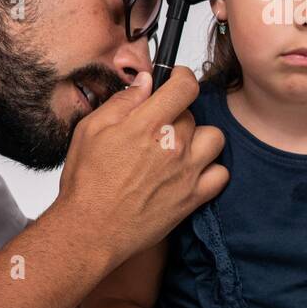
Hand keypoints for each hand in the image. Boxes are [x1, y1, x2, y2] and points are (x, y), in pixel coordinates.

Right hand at [57, 67, 226, 268]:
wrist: (90, 229)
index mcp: (147, 124)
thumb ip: (122, 102)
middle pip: (193, 113)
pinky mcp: (192, 198)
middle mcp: (173, 146)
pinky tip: (189, 171)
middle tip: (156, 127)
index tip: (174, 80)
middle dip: (176, 114)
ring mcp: (186, 173)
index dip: (181, 77)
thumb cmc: (86, 183)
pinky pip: (220, 174)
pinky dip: (210, 170)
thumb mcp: (90, 130)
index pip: (184, 86)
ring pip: (214, 139)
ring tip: (178, 147)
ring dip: (199, 138)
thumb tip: (144, 83)